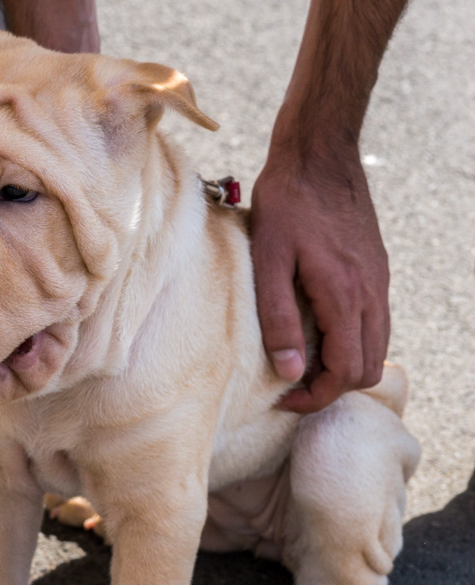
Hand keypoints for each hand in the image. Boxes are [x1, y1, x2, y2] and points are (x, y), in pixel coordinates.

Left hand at [251, 142, 389, 412]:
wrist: (318, 155)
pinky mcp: (375, 269)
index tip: (284, 397)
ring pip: (375, 347)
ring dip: (343, 365)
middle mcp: (371, 294)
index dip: (315, 396)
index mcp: (344, 296)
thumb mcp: (269, 261)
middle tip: (291, 384)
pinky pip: (374, 321)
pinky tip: (319, 330)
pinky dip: (352, 340)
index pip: (344, 372)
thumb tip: (289, 371)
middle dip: (331, 387)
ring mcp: (378, 281)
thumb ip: (279, 318)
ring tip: (303, 361)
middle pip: (365, 368)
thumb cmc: (286, 204)